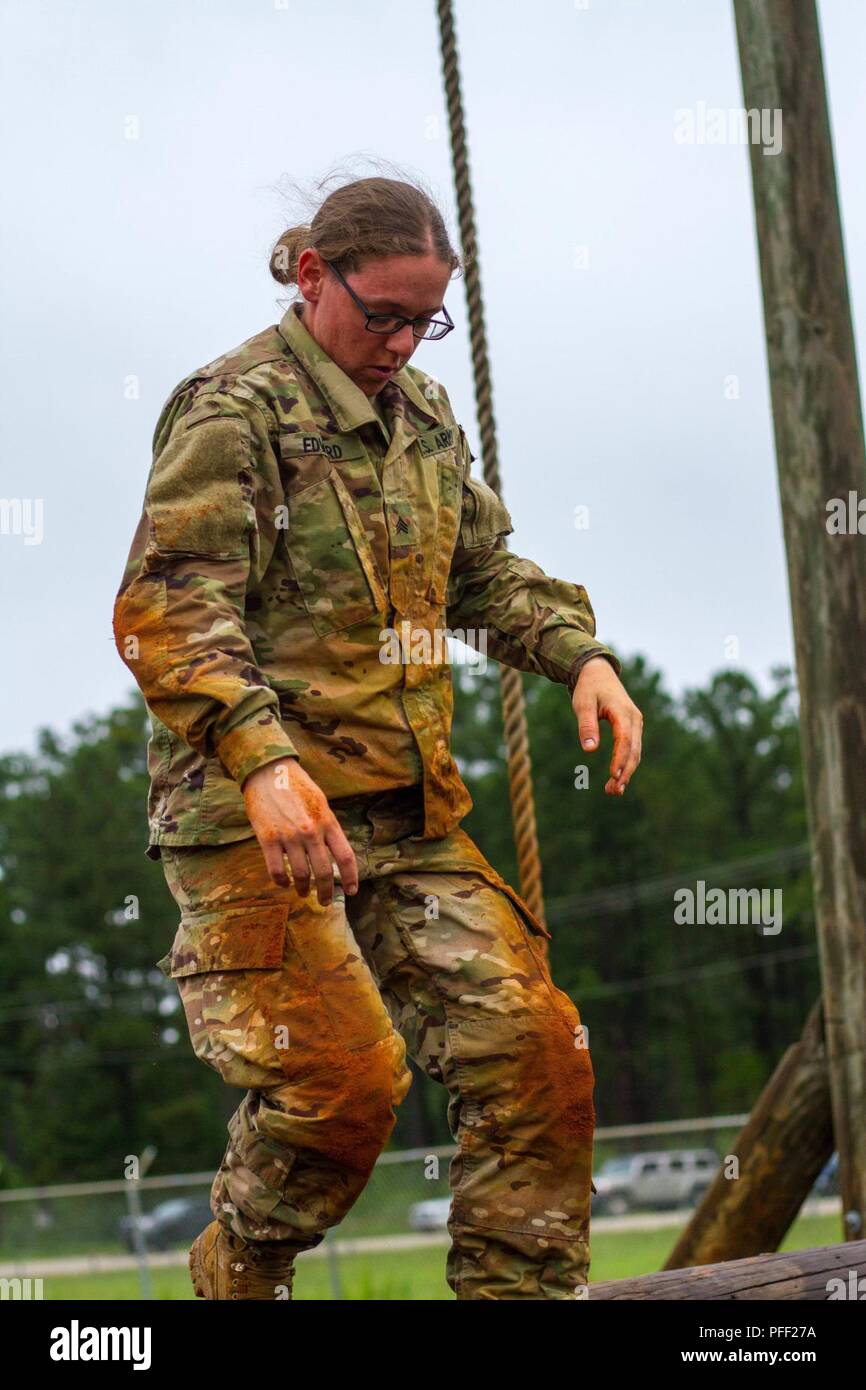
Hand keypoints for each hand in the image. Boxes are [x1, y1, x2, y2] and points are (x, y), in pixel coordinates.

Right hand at [241, 757, 358, 904]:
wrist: (268, 771)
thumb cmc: (297, 786)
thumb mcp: (321, 802)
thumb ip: (328, 827)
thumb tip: (335, 853)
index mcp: (328, 821)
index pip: (345, 857)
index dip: (351, 878)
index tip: (352, 891)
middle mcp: (311, 831)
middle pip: (325, 872)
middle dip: (326, 892)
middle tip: (325, 901)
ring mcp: (289, 836)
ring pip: (301, 875)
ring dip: (303, 889)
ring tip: (303, 892)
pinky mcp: (267, 838)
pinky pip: (276, 870)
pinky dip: (282, 881)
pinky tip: (284, 882)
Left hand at [572, 657, 642, 794]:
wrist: (599, 673)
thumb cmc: (589, 688)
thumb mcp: (583, 704)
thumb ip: (587, 726)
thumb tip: (590, 750)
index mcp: (622, 711)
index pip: (624, 739)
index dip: (620, 759)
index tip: (613, 776)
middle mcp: (634, 719)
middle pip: (633, 750)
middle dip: (624, 772)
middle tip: (613, 791)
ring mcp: (635, 724)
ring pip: (635, 752)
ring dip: (626, 772)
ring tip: (613, 791)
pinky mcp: (632, 728)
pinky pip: (632, 749)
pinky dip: (626, 764)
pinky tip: (617, 779)